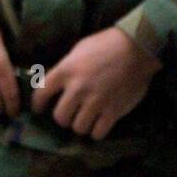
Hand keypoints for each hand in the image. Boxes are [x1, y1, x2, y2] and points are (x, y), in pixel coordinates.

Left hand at [31, 27, 161, 139]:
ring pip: (78, 128)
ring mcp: (96, 101)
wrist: (137, 47)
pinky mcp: (113, 111)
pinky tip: (100, 124)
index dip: (38, 105)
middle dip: (64, 117)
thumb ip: (67, 68)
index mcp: (66, 71)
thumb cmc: (107, 44)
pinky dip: (97, 131)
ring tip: (87, 119)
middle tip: (71, 114)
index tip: (40, 109)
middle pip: (60, 117)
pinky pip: (98, 133)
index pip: (41, 94)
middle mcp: (78, 88)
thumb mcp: (80, 50)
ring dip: (81, 125)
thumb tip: (58, 84)